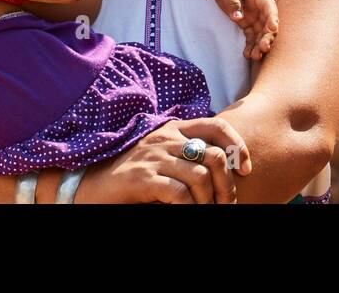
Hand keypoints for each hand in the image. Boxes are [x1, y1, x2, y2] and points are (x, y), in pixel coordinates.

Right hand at [75, 116, 251, 203]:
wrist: (91, 184)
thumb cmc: (134, 172)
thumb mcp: (165, 156)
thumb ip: (189, 154)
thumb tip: (226, 167)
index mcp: (175, 128)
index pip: (217, 126)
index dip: (238, 146)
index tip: (247, 169)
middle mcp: (166, 138)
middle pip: (214, 155)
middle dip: (228, 183)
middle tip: (228, 202)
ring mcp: (154, 157)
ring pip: (200, 177)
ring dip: (210, 200)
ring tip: (209, 210)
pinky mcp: (142, 179)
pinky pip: (178, 194)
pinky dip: (190, 208)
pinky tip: (189, 212)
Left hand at [208, 0, 278, 60]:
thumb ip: (233, 1)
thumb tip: (238, 18)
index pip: (269, 6)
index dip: (272, 17)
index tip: (273, 29)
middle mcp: (259, 5)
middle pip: (267, 23)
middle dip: (267, 37)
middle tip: (263, 48)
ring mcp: (253, 14)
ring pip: (260, 32)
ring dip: (259, 44)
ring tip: (255, 57)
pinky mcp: (245, 21)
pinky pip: (250, 35)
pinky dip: (250, 45)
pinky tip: (247, 55)